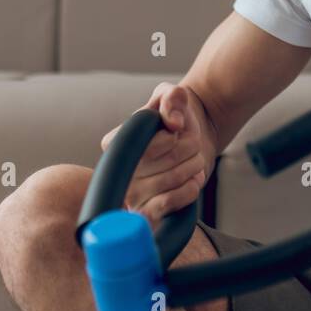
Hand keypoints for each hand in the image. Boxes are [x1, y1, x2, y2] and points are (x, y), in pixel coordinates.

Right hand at [101, 81, 218, 229]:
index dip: (173, 136)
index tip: (176, 129)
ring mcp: (131, 195)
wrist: (191, 142)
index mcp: (116, 143)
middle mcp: (119, 171)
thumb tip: (173, 122)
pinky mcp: (146, 213)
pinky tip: (192, 180)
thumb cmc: (176, 118)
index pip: (149, 144)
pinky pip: (170, 205)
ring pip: (174, 181)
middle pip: (168, 162)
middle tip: (191, 142)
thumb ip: (173, 98)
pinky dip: (190, 190)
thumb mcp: (174, 97)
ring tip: (193, 159)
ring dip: (195, 166)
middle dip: (191, 148)